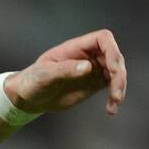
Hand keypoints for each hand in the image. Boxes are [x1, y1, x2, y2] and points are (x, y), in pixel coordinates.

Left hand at [5, 29, 127, 115]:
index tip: (112, 68)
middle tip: (116, 92)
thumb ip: (65, 70)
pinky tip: (111, 109)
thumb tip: (87, 67)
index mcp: (76, 47)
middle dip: (119, 74)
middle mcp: (88, 56)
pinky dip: (115, 96)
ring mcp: (93, 69)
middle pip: (115, 57)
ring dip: (119, 87)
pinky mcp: (94, 83)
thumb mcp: (45, 75)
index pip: (103, 39)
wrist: (28, 97)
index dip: (112, 50)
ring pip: (117, 72)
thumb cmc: (32, 81)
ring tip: (115, 103)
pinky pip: (112, 86)